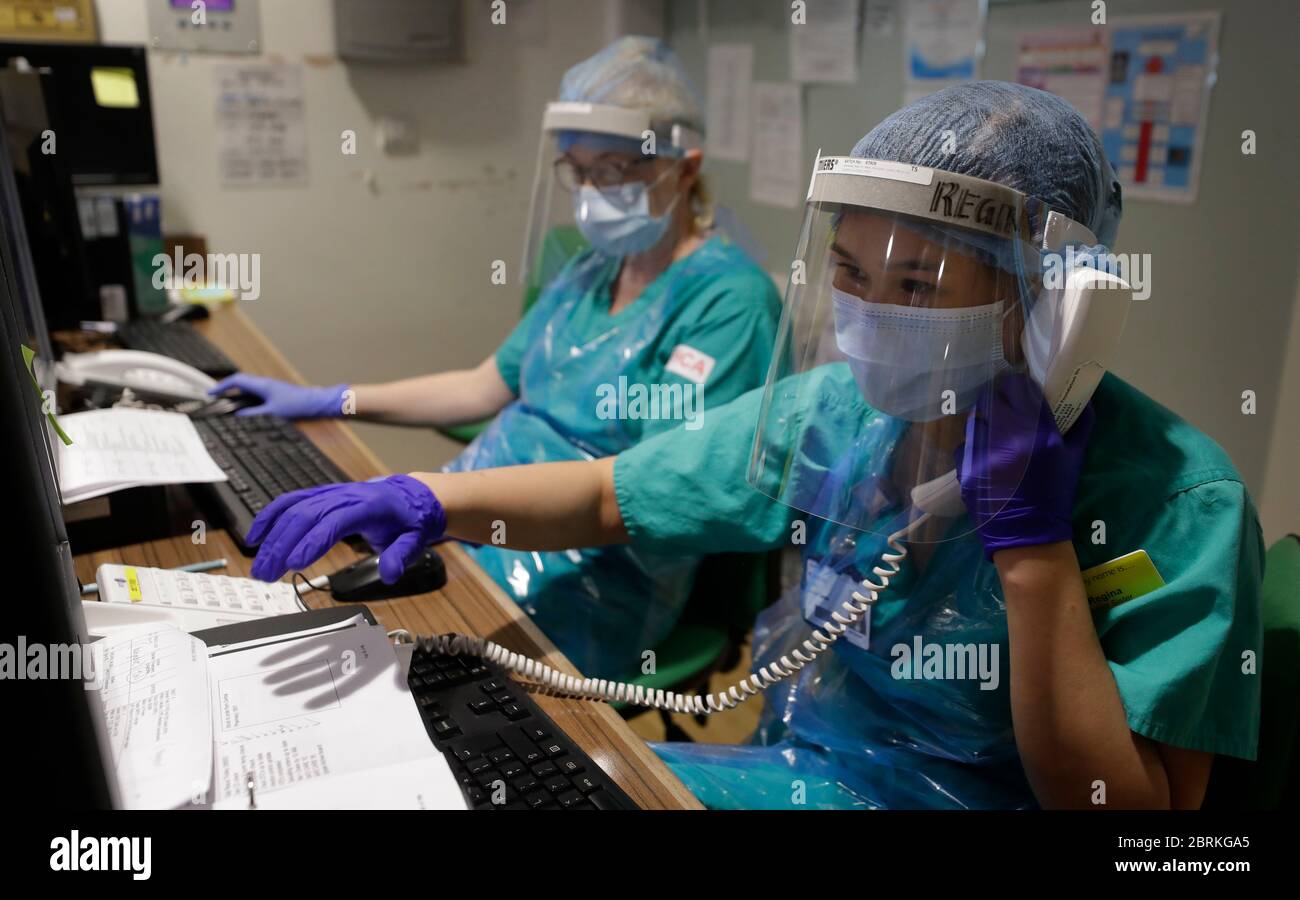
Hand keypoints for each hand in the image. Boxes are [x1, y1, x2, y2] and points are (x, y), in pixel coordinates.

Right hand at [209, 374, 348, 418]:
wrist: (315, 403)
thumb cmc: (297, 405)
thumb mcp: (272, 413)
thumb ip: (253, 415)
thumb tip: (238, 417)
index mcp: (261, 385)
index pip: (236, 381)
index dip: (221, 386)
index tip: (210, 393)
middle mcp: (264, 383)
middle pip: (240, 382)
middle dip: (226, 389)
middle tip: (215, 397)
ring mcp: (270, 387)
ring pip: (248, 388)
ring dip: (236, 393)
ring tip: (226, 403)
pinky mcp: (275, 393)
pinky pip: (255, 393)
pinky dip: (246, 398)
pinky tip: (245, 407)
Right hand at [247, 475, 445, 582]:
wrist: (409, 497)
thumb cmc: (408, 520)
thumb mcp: (414, 540)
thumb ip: (401, 556)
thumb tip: (390, 574)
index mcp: (368, 505)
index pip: (335, 521)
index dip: (313, 540)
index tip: (295, 563)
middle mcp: (344, 496)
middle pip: (306, 516)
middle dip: (282, 546)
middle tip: (267, 574)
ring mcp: (329, 494)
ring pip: (293, 510)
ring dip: (272, 538)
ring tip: (260, 567)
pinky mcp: (319, 496)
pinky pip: (289, 502)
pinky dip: (269, 517)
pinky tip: (255, 537)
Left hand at [955, 373, 1093, 559]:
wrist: (1028, 535)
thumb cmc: (1055, 495)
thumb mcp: (1075, 458)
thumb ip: (1081, 424)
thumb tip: (1083, 399)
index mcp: (1038, 433)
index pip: (1018, 388)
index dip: (1017, 384)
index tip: (1019, 388)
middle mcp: (1008, 439)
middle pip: (991, 398)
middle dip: (997, 399)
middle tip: (1004, 405)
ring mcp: (983, 454)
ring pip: (976, 419)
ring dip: (985, 421)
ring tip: (994, 432)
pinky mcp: (965, 468)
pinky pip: (965, 444)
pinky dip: (974, 446)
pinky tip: (985, 456)